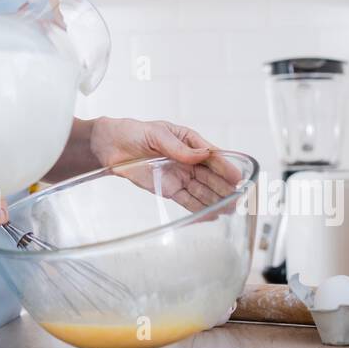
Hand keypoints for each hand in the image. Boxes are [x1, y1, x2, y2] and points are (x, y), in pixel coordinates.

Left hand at [89, 117, 242, 213]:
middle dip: (225, 187)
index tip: (237, 176)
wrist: (109, 146)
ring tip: (230, 209)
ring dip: (216, 200)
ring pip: (203, 190)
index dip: (225, 166)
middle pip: (211, 176)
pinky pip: (187, 201)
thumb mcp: (156, 134)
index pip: (211, 156)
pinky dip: (199, 208)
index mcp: (189, 141)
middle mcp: (188, 160)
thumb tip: (201, 155)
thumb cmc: (133, 132)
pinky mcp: (169, 189)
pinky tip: (212, 215)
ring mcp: (180, 176)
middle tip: (238, 198)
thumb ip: (178, 147)